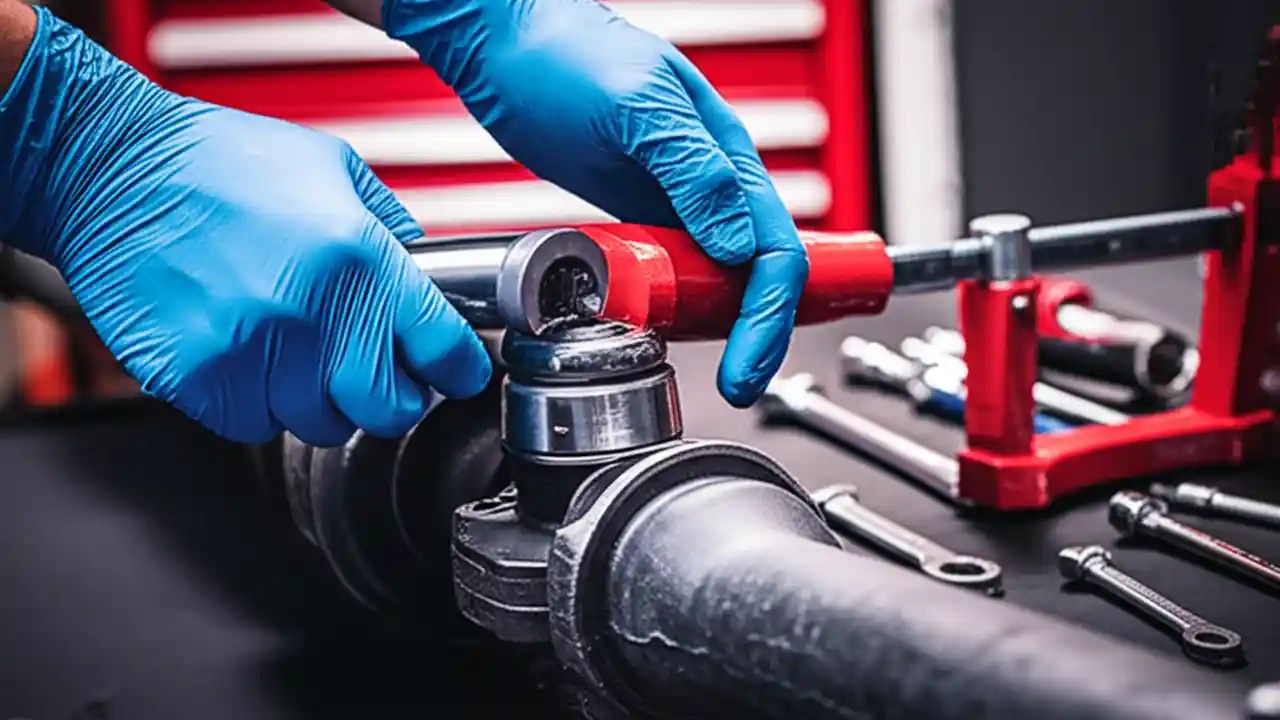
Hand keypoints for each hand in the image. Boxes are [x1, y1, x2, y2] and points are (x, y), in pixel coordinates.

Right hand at [0, 8, 489, 444]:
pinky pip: (255, 427)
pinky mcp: (201, 382)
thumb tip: (431, 283)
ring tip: (292, 347)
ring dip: (318, 399)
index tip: (455, 373)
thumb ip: (390, 231)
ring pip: (322, 425)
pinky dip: (258, 404)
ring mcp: (255, 355)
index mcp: (360, 260)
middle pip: (388, 410)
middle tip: (372, 371)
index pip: (444, 351)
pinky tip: (245, 354)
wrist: (108, 169)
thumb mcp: (332, 168)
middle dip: (388, 397)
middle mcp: (314, 315)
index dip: (459, 370)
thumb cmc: (217, 162)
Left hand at [386, 0, 807, 405]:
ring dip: (723, 325)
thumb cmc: (566, 52)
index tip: (748, 359)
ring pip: (719, 275)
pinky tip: (671, 328)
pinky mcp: (638, 211)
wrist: (505, 43)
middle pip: (756, 269)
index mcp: (724, 151)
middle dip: (757, 331)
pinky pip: (673, 268)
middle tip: (739, 381)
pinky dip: (680, 304)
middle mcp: (709, 179)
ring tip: (720, 370)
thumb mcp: (636, 106)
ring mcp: (673, 199)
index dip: (769, 310)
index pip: (773, 245)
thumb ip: (693, 172)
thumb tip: (738, 244)